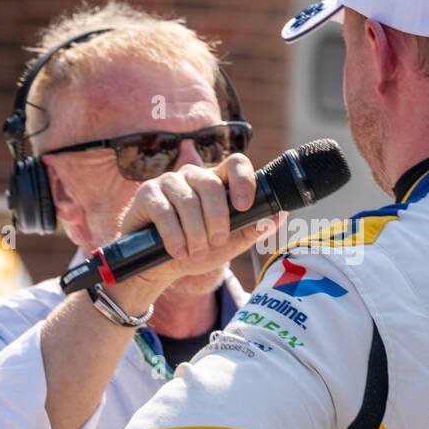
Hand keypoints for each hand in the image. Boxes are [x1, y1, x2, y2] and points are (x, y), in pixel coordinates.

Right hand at [113, 154, 276, 299]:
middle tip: (216, 242)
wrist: (160, 265)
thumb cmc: (196, 249)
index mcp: (217, 182)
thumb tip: (280, 215)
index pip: (236, 163)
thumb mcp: (229, 244)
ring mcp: (168, 181)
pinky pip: (164, 212)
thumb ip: (252, 229)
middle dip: (217, 220)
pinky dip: (175, 237)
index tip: (244, 207)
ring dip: (195, 234)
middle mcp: (193, 175)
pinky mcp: (147, 194)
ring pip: (188, 201)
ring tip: (195, 252)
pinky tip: (178, 251)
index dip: (244, 180)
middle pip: (212, 185)